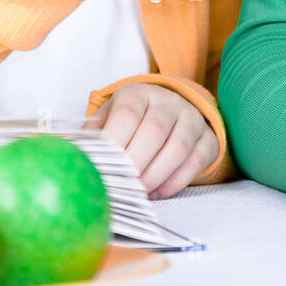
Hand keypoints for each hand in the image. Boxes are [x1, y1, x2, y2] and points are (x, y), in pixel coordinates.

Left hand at [84, 83, 219, 197]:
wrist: (170, 114)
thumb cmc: (131, 121)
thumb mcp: (109, 119)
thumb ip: (94, 135)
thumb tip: (76, 158)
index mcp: (137, 93)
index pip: (127, 114)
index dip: (115, 143)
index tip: (104, 168)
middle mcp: (168, 101)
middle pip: (154, 132)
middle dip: (135, 166)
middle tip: (122, 187)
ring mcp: (192, 118)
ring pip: (177, 149)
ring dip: (155, 177)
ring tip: (139, 193)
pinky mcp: (208, 138)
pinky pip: (195, 162)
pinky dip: (175, 183)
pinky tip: (157, 192)